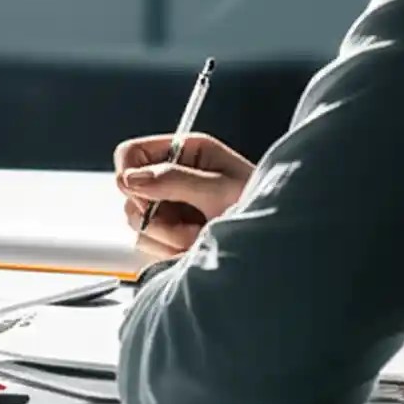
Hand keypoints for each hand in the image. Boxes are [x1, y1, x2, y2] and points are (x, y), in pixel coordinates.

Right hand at [113, 132, 254, 259]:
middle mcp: (172, 177)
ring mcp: (169, 207)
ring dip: (166, 236)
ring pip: (138, 222)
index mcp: (185, 152)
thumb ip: (174, 180)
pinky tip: (195, 248)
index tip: (145, 198)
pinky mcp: (169, 234)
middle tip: (190, 225)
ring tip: (200, 237)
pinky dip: (169, 251)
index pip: (131, 153)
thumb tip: (131, 177)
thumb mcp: (219, 190)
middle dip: (156, 216)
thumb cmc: (258, 208)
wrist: (275, 248)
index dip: (129, 175)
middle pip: (129, 193)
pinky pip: (148, 244)